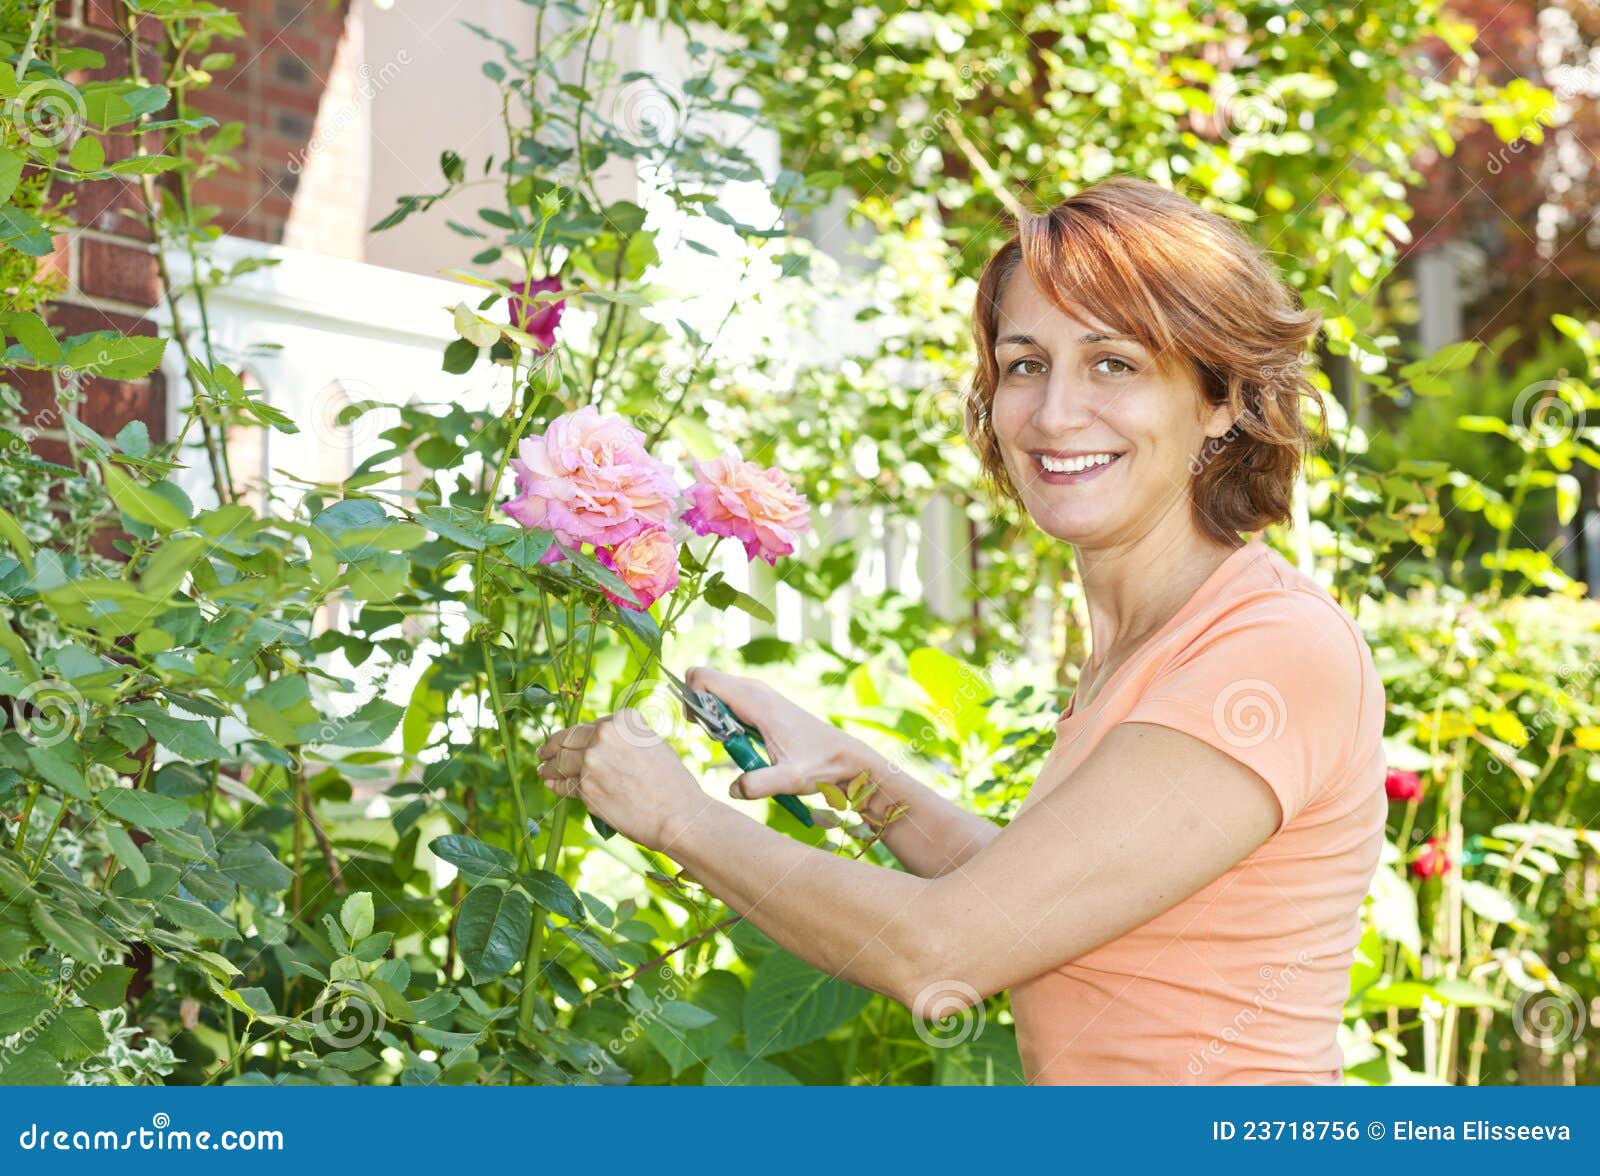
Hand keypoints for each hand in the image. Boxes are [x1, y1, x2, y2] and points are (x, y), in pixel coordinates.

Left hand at [535, 710, 704, 846]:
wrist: (678, 814)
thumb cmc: (673, 784)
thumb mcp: (653, 745)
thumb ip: (626, 740)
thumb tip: (603, 745)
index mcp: (624, 720)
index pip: (590, 726)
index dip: (578, 736)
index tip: (568, 741)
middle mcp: (605, 735)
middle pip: (568, 739)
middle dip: (552, 746)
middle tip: (543, 752)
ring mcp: (592, 762)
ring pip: (561, 762)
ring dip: (549, 767)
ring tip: (543, 770)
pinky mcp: (586, 788)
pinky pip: (564, 785)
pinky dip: (555, 785)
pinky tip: (551, 785)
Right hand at [683, 666, 875, 813]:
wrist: (846, 758)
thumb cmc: (821, 765)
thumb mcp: (791, 779)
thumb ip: (760, 784)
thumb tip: (732, 789)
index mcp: (755, 700)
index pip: (701, 677)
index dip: (689, 701)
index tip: (699, 729)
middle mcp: (755, 689)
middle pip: (704, 681)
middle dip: (697, 708)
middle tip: (715, 739)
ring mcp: (759, 693)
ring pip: (715, 690)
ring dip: (710, 714)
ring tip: (728, 742)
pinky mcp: (763, 702)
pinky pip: (728, 698)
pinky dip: (722, 716)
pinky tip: (738, 740)